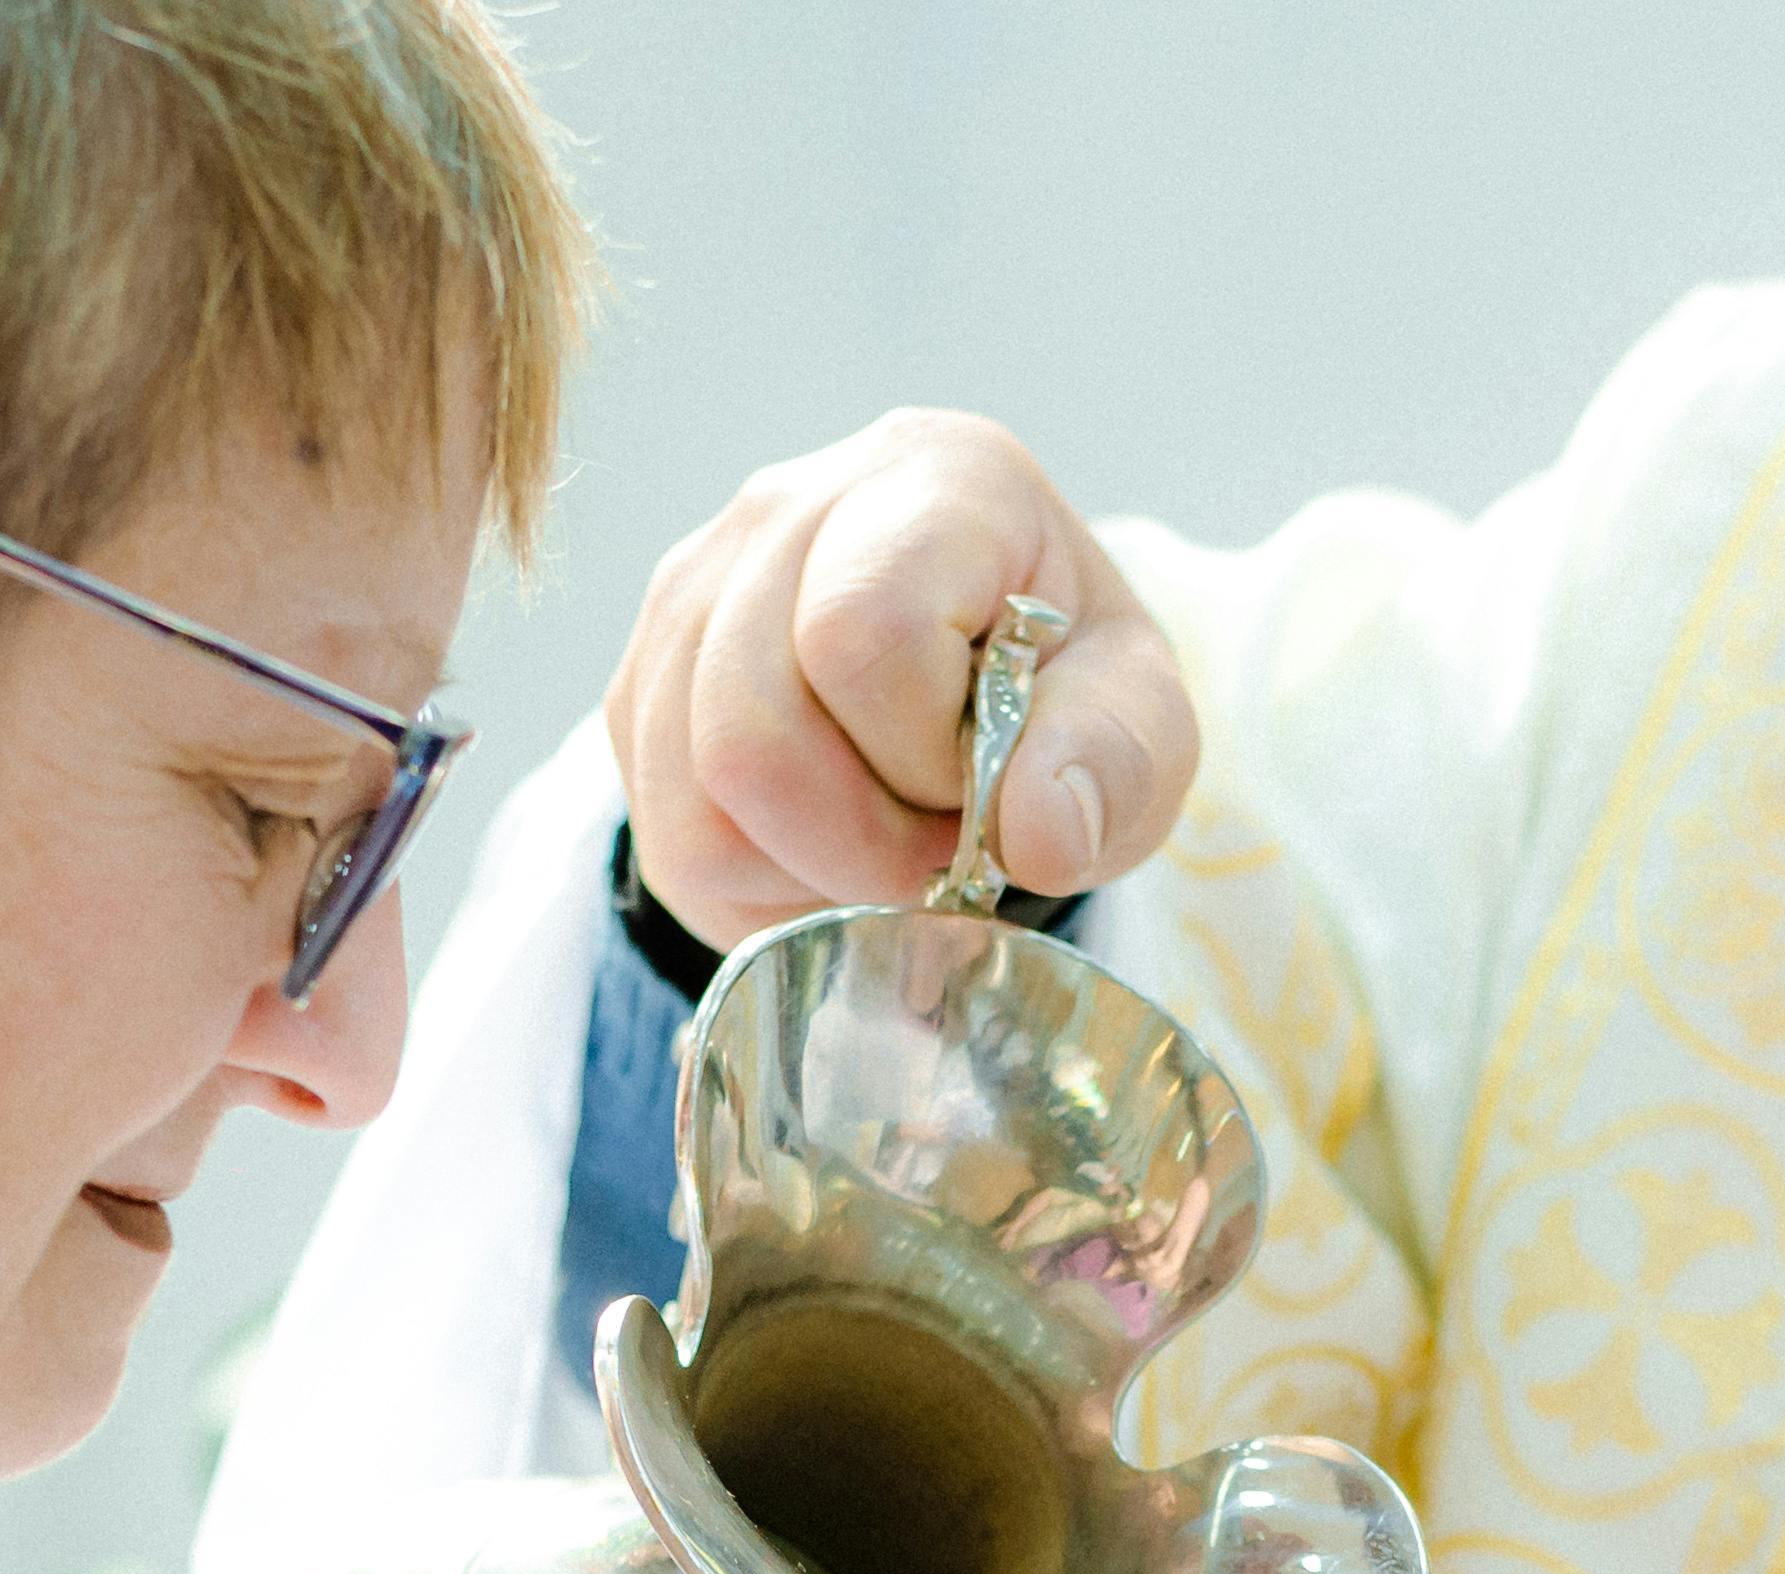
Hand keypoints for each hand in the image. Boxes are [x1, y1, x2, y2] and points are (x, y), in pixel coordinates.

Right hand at [607, 410, 1197, 949]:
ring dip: (807, 872)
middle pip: (749, 736)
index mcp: (929, 478)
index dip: (922, 757)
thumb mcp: (1142, 722)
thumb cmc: (1068, 690)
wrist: (994, 676)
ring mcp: (691, 593)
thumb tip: (1035, 829)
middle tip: (936, 849)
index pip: (858, 634)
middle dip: (858, 846)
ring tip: (886, 843)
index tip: (986, 783)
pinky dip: (758, 885)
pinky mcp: (642, 684)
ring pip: (692, 803)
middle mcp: (783, 508)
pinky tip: (827, 850)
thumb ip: (1115, 765)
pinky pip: (665, 837)